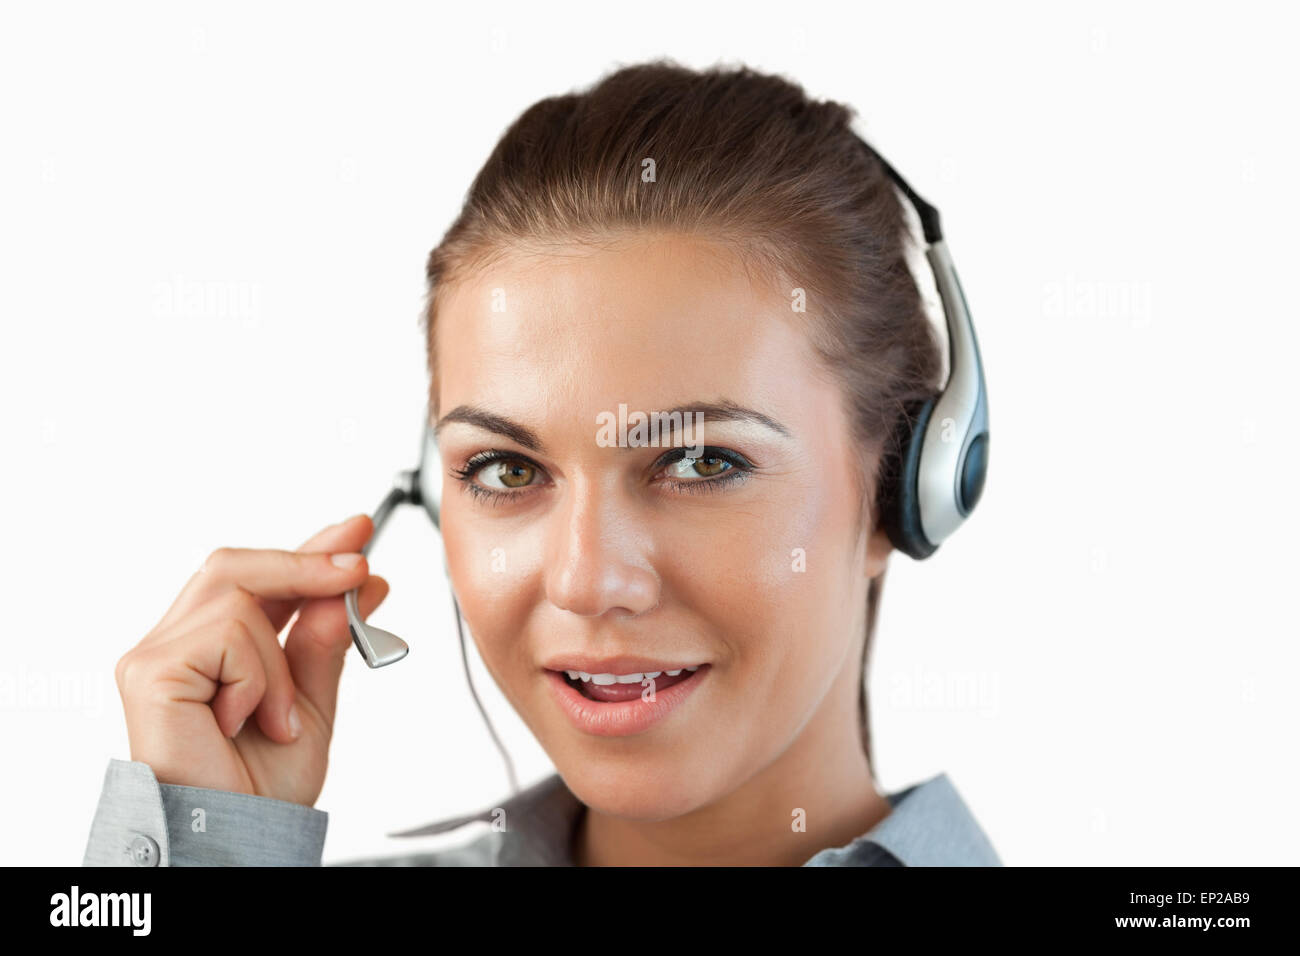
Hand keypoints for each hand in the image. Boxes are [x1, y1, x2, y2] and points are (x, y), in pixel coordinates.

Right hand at [114, 514, 388, 806]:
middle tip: (357, 568)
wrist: (238, 837)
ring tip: (279, 716)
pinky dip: (258, 678)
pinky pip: (227, 634)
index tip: (356, 533)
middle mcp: (175, 645)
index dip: (305, 552)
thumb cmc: (260, 789)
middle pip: (235, 566)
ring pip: (239, 597)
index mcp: (212, 650)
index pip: (256, 580)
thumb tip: (354, 584)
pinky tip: (248, 721)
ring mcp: (154, 655)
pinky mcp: (149, 672)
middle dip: (304, 561)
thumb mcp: (312, 703)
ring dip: (279, 660)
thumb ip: (323, 643)